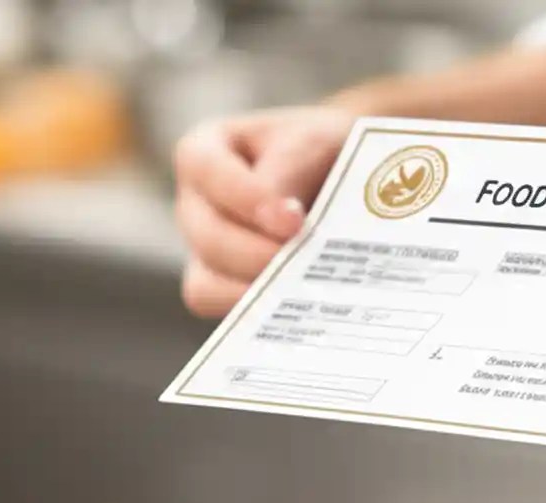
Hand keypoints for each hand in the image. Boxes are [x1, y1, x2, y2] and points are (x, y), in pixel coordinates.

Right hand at [173, 106, 356, 317]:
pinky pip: (228, 315)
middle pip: (206, 236)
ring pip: (205, 285)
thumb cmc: (324, 153)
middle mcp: (194, 206)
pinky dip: (262, 315)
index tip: (292, 221)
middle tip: (301, 261)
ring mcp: (205, 255)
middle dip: (254, 253)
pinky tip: (297, 309)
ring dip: (254, 290)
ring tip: (299, 288)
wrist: (351, 185)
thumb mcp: (312, 143)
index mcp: (203, 154)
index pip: (205, 171)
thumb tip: (280, 224)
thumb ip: (289, 172)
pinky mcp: (226, 293)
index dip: (246, 199)